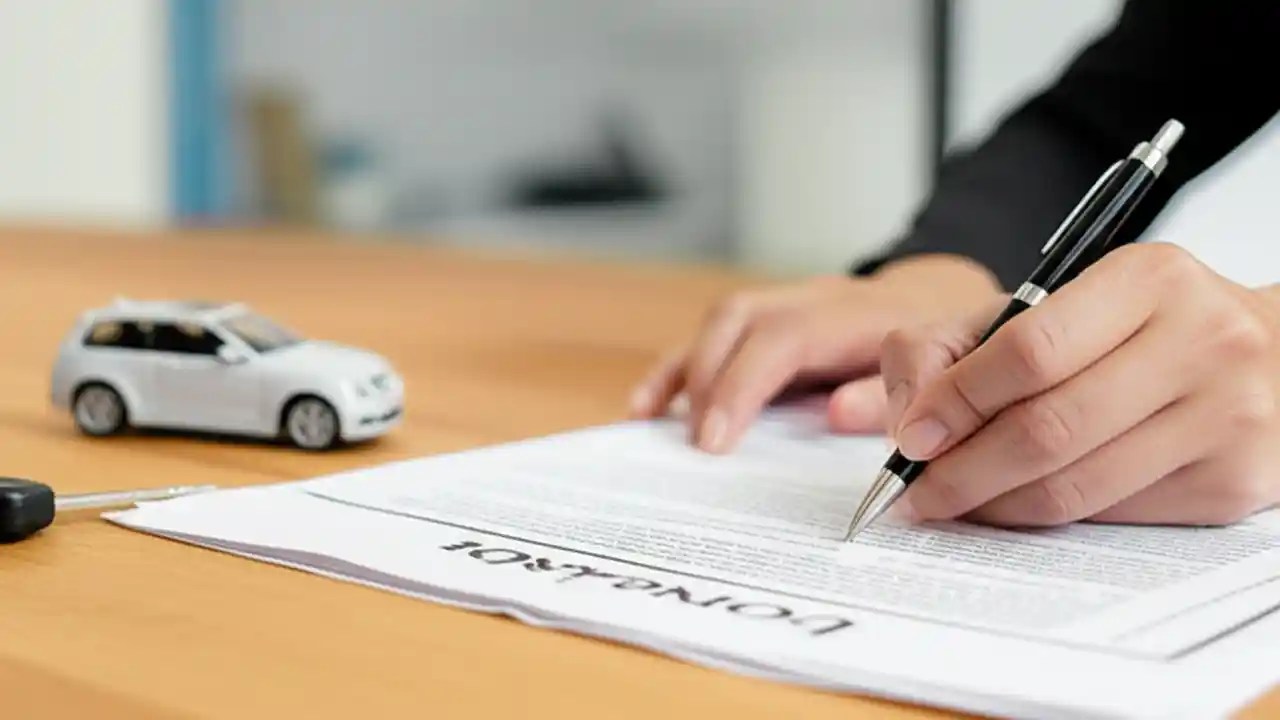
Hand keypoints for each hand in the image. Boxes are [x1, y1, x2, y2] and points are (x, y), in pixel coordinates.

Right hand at [629, 254, 1001, 452]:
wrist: (942, 304)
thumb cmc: (939, 352)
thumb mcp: (934, 372)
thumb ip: (887, 394)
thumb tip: (834, 415)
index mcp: (851, 314)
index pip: (781, 340)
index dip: (741, 386)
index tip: (714, 440)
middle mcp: (809, 299)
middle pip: (738, 320)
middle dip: (706, 380)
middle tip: (694, 443)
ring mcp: (784, 304)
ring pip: (719, 321)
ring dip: (680, 370)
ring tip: (647, 417)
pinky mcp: (766, 320)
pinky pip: (712, 335)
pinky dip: (678, 368)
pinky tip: (651, 403)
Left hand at [882, 243, 1279, 526]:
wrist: (1273, 358)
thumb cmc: (1142, 329)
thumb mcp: (1056, 304)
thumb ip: (961, 343)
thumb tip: (910, 419)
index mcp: (1146, 280)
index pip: (1028, 349)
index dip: (956, 401)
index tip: (911, 437)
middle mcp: (1199, 342)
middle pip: (1047, 429)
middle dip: (963, 471)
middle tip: (918, 491)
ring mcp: (1225, 418)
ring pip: (1075, 486)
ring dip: (995, 504)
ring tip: (956, 502)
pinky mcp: (1232, 484)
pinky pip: (1110, 515)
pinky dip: (1048, 518)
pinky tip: (1019, 505)